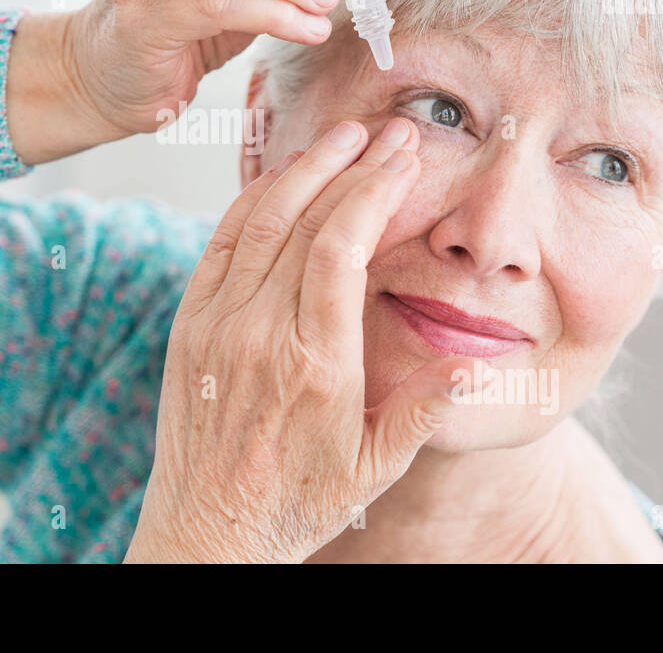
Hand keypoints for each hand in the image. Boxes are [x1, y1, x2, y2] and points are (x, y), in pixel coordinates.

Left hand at [124, 118, 484, 563]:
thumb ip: (420, 412)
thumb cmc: (296, 503)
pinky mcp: (188, 324)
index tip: (403, 157)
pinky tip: (282, 178)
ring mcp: (216, 324)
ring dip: (302, 170)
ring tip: (343, 137)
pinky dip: (252, 202)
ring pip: (258, 222)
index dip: (373, 192)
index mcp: (313, 363)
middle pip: (304, 221)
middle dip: (351, 166)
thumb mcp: (372, 470)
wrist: (207, 531)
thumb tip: (475, 367)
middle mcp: (258, 333)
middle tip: (388, 132)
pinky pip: (220, 245)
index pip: (340, 249)